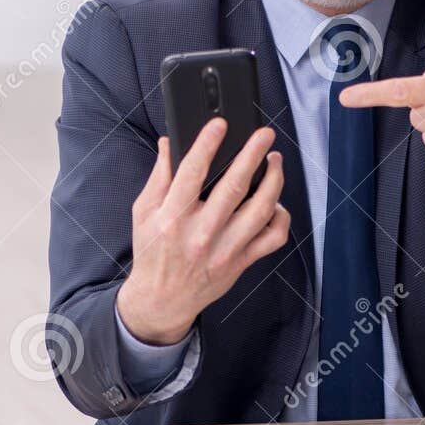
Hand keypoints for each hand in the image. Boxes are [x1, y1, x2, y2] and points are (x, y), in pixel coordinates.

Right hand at [116, 119, 290, 344]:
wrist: (163, 300)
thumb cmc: (153, 252)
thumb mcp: (144, 212)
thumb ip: (158, 177)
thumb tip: (167, 143)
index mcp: (173, 217)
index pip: (192, 173)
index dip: (207, 145)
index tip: (220, 124)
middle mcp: (201, 233)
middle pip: (234, 188)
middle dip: (252, 156)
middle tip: (264, 135)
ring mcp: (225, 250)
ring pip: (260, 211)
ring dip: (274, 182)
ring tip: (275, 161)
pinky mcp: (241, 262)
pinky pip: (272, 238)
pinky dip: (280, 218)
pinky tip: (275, 202)